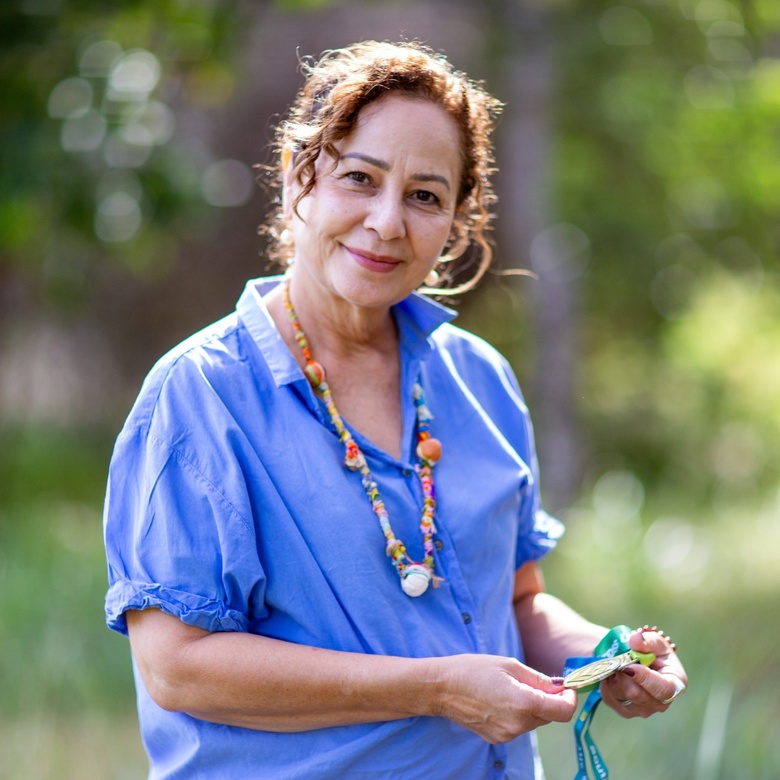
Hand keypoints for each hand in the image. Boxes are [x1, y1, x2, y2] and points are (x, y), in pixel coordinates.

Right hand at [434, 654, 578, 743]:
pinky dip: (518, 714)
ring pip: (534, 721)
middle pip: (549, 715)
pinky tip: (500, 700)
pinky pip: (519, 726)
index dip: (570, 698)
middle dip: (549, 699)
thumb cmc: (473, 669)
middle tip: (533, 680)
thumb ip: (538, 679)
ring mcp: (507, 734)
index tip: (566, 687)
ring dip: (532, 706)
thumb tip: (560, 687)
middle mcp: (518, 724)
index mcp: (523, 703)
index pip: (563, 711)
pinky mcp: (498, 739)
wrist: (442, 688)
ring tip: (510, 688)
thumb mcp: (509, 665)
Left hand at [600, 627, 687, 718]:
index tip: (629, 666)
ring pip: (621, 696)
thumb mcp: (655, 642)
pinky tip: (611, 675)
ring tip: (617, 665)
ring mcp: (644, 710)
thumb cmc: (653, 652)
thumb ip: (648, 640)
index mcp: (676, 685)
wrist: (639, 661)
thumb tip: (636, 639)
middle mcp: (662, 703)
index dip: (645, 678)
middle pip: (637, 694)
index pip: (663, 689)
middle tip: (618, 659)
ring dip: (614, 678)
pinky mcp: (627, 712)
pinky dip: (606, 685)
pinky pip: (611, 700)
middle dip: (623, 674)